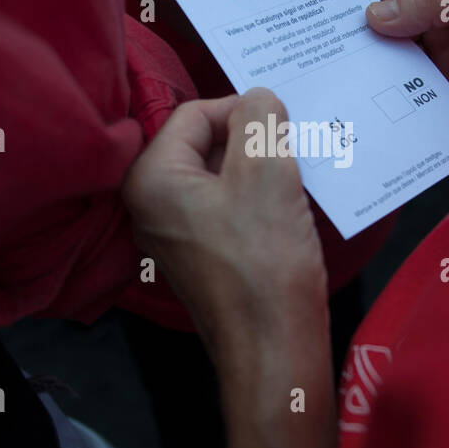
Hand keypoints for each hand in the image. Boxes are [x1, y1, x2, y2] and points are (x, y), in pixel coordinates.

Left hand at [122, 90, 327, 375]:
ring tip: (298, 175)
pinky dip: (259, 200)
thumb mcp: (266, 170)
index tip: (284, 127)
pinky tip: (291, 208)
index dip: (243, 110)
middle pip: (205, 143)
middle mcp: (150, 204)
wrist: (273, 348)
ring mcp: (175, 235)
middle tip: (295, 147)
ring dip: (261, 169)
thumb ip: (259, 117)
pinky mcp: (202, 258)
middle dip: (252, 140)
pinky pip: (228, 209)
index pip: (195, 112)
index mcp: (150, 178)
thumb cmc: (264, 259)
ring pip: (221, 177)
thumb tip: (258, 98)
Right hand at [366, 0, 448, 111]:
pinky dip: (403, 95)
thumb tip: (377, 16)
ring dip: (384, 69)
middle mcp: (442, 6)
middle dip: (371, 38)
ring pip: (398, 54)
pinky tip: (390, 105)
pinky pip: (416, 86)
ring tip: (365, 86)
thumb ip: (437, 1)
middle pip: (390, 19)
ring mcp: (445, 44)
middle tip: (351, 60)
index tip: (361, 28)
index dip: (375, 1)